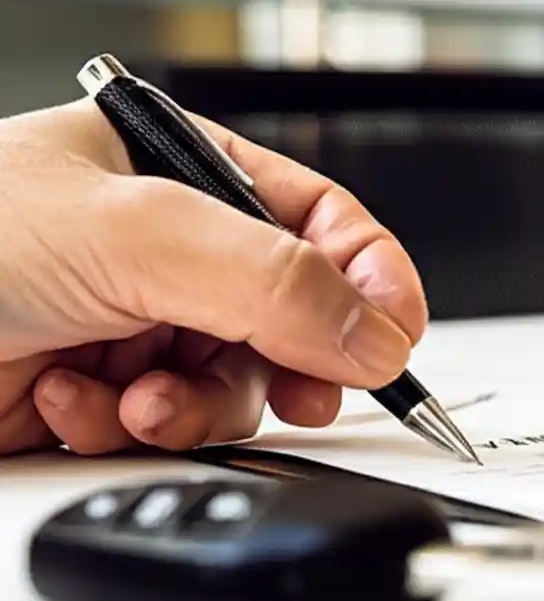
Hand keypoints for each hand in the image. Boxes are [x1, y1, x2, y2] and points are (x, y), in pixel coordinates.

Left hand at [0, 98, 424, 455]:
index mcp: (181, 172)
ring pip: (238, 381)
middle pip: (294, 312)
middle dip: (288, 356)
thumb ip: (273, 279)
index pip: (320, 222)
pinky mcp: (106, 391)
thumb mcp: (133, 233)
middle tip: (303, 384)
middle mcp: (167, 247)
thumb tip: (375, 331)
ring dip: (196, 402)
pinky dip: (138, 428)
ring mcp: (137, 321)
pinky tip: (88, 408)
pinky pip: (174, 423)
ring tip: (143, 397)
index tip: (397, 335)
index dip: (371, 277)